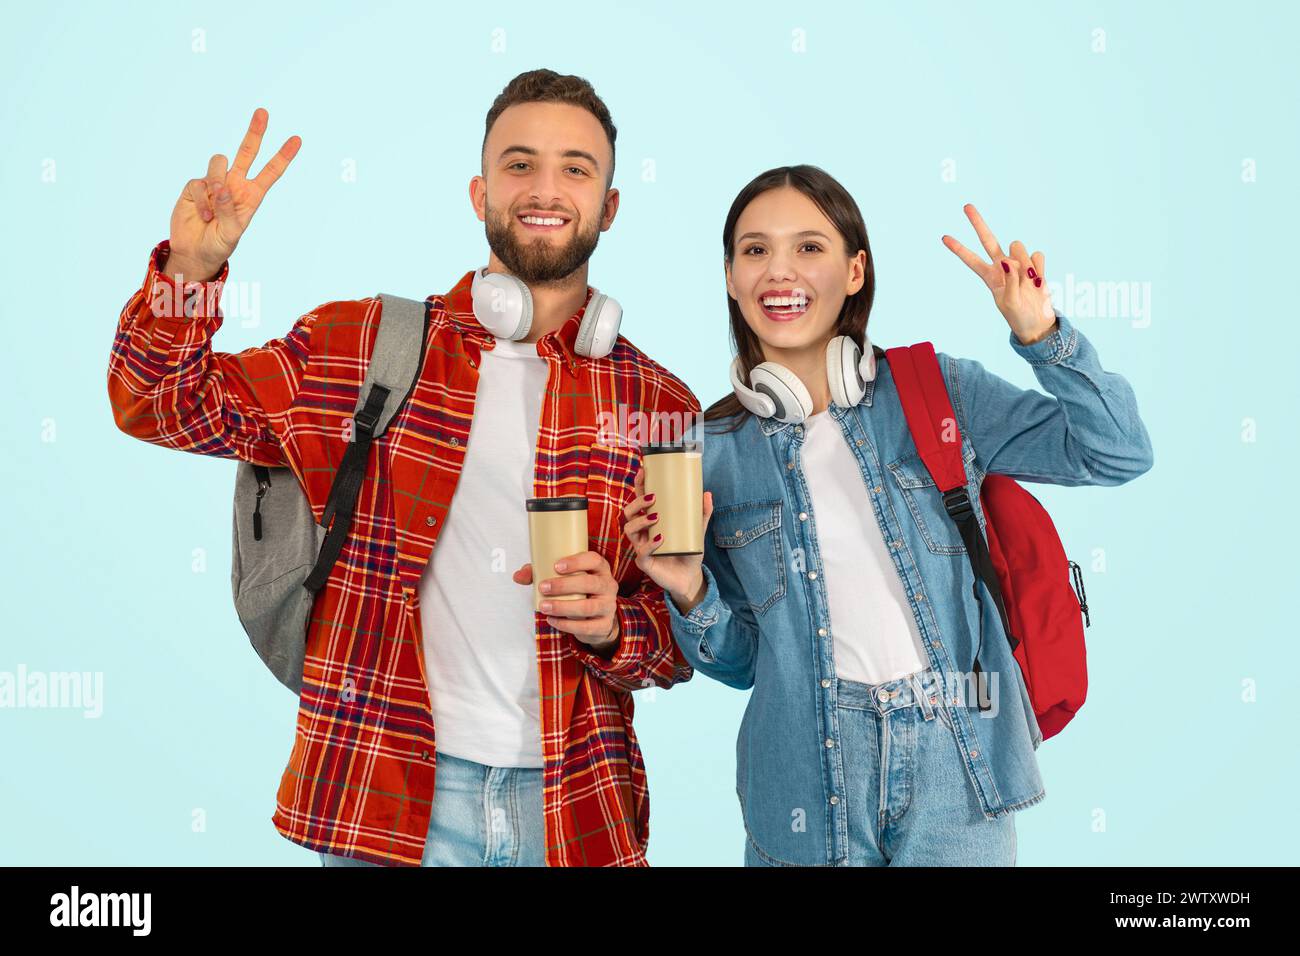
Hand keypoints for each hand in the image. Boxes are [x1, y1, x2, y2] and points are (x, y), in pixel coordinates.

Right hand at [164, 107, 301, 280]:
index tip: (297, 139)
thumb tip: (224, 187)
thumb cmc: (219, 244)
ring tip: (215, 209)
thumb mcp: (232, 233)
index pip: (271, 172)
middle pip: (247, 152)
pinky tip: (204, 215)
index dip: (283, 156)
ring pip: (219, 162)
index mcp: (252, 195)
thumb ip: (230, 211)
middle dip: (255, 132)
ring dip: (217, 182)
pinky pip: (200, 183)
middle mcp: (235, 184)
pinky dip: (202, 200)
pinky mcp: (195, 186)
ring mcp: (215, 183)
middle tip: (263, 112)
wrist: (195, 251)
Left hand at [512, 552, 619, 651]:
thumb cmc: (577, 591)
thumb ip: (540, 573)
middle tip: (543, 588)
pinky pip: (586, 626)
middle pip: (590, 583)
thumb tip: (518, 576)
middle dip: (565, 585)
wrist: (598, 618)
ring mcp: (608, 606)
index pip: (594, 560)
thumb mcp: (563, 578)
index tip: (556, 566)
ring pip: (588, 607)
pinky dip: (567, 625)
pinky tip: (552, 620)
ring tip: (544, 607)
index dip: (577, 562)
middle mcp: (608, 585)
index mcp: (600, 569)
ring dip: (563, 607)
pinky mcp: (604, 625)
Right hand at [622, 465, 713, 612]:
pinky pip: (642, 552)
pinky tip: (660, 538)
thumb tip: (707, 494)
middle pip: (629, 512)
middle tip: (653, 498)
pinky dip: (650, 544)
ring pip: (629, 529)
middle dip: (637, 502)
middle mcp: (642, 532)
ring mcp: (641, 546)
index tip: (643, 471)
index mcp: (650, 521)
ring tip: (656, 516)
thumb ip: (702, 514)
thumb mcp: (697, 531)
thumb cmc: (688, 552)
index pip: (640, 500)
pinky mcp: (644, 562)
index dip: (639, 486)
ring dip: (641, 520)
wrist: (690, 578)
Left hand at [941, 203, 1057, 344]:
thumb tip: (1008, 261)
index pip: (971, 260)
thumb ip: (1009, 282)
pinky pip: (1036, 255)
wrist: (1038, 323)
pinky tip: (1039, 281)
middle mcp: (1002, 266)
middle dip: (978, 223)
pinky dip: (1039, 268)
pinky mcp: (1035, 264)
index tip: (944, 237)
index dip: (959, 249)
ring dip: (1024, 264)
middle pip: (988, 239)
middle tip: (966, 206)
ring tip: (1028, 283)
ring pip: (1018, 247)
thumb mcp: (1009, 303)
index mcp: (989, 277)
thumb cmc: (1018, 316)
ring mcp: (1018, 264)